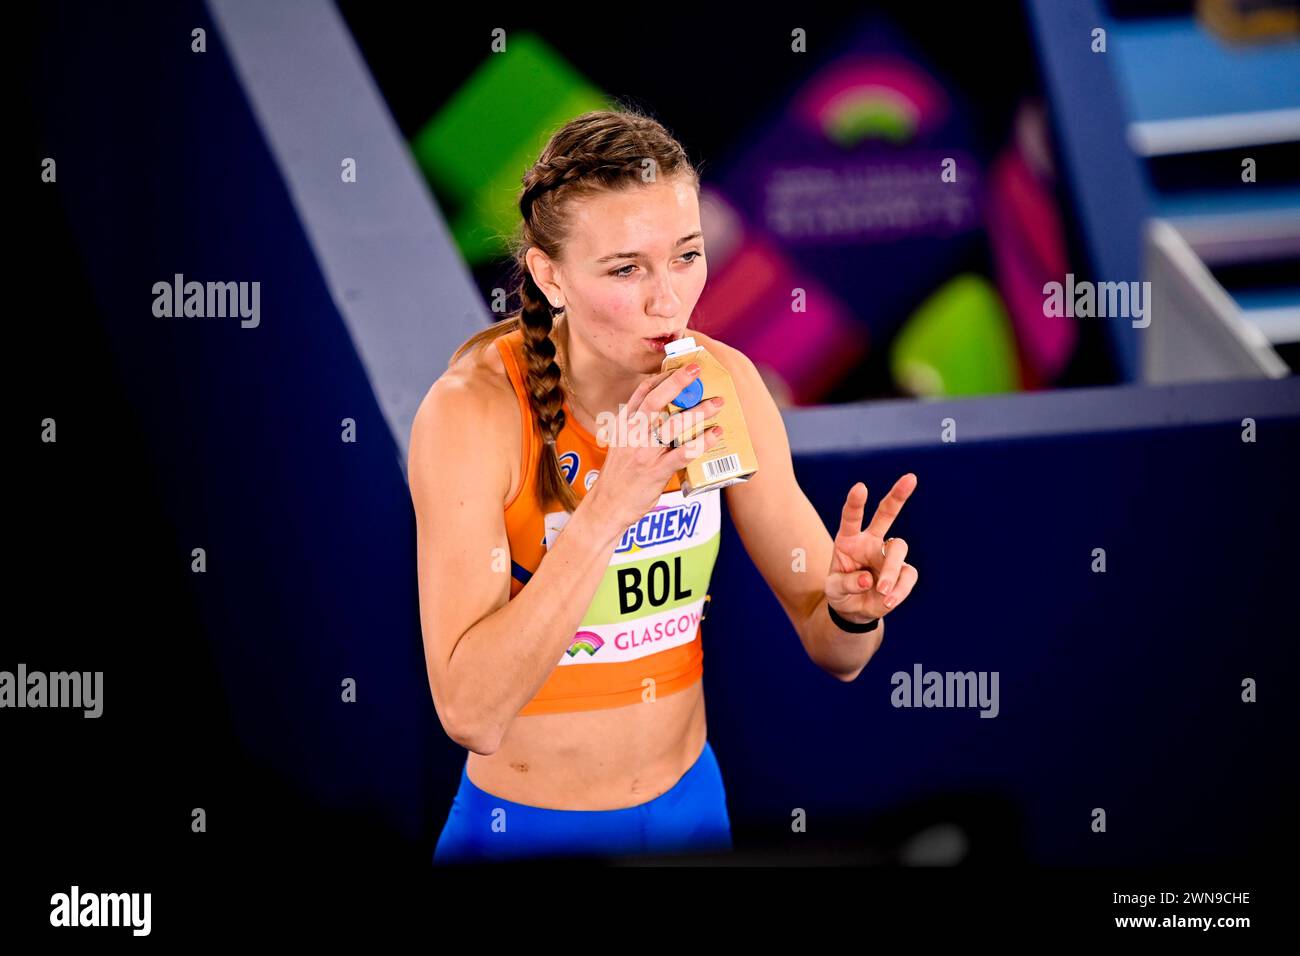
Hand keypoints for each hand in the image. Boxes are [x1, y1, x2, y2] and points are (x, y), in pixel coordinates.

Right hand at [581, 363, 725, 533]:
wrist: (608, 505)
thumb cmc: (620, 475)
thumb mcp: (622, 443)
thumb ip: (639, 426)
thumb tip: (666, 411)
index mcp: (624, 424)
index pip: (642, 392)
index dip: (662, 376)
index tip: (679, 366)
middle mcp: (633, 434)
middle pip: (656, 400)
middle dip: (678, 382)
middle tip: (697, 370)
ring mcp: (644, 452)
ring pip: (673, 424)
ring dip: (698, 411)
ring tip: (717, 403)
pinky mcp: (656, 470)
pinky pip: (683, 452)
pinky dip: (701, 442)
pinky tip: (715, 434)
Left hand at [824, 474, 918, 624]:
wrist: (855, 610)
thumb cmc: (841, 592)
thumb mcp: (834, 590)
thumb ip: (846, 583)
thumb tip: (869, 579)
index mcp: (849, 539)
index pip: (851, 517)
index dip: (856, 503)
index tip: (860, 487)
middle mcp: (870, 542)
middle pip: (886, 514)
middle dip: (898, 496)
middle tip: (911, 478)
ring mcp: (888, 556)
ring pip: (898, 549)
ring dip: (891, 570)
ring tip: (881, 591)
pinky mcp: (903, 572)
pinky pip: (907, 576)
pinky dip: (899, 590)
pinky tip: (888, 601)